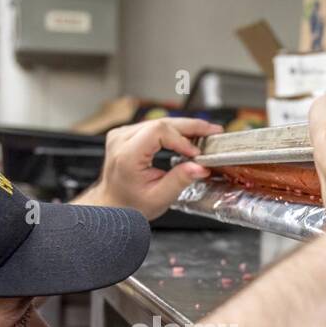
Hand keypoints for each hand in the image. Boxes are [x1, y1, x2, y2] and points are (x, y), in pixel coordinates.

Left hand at [77, 117, 223, 219]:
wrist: (112, 204)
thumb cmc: (130, 205)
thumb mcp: (159, 198)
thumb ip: (180, 181)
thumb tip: (200, 167)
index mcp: (127, 156)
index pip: (158, 132)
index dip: (182, 139)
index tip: (196, 153)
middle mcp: (121, 140)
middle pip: (161, 122)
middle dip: (190, 127)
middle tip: (212, 131)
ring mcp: (122, 134)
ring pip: (159, 121)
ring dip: (184, 127)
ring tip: (205, 132)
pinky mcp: (127, 133)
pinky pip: (154, 126)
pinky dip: (173, 130)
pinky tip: (189, 134)